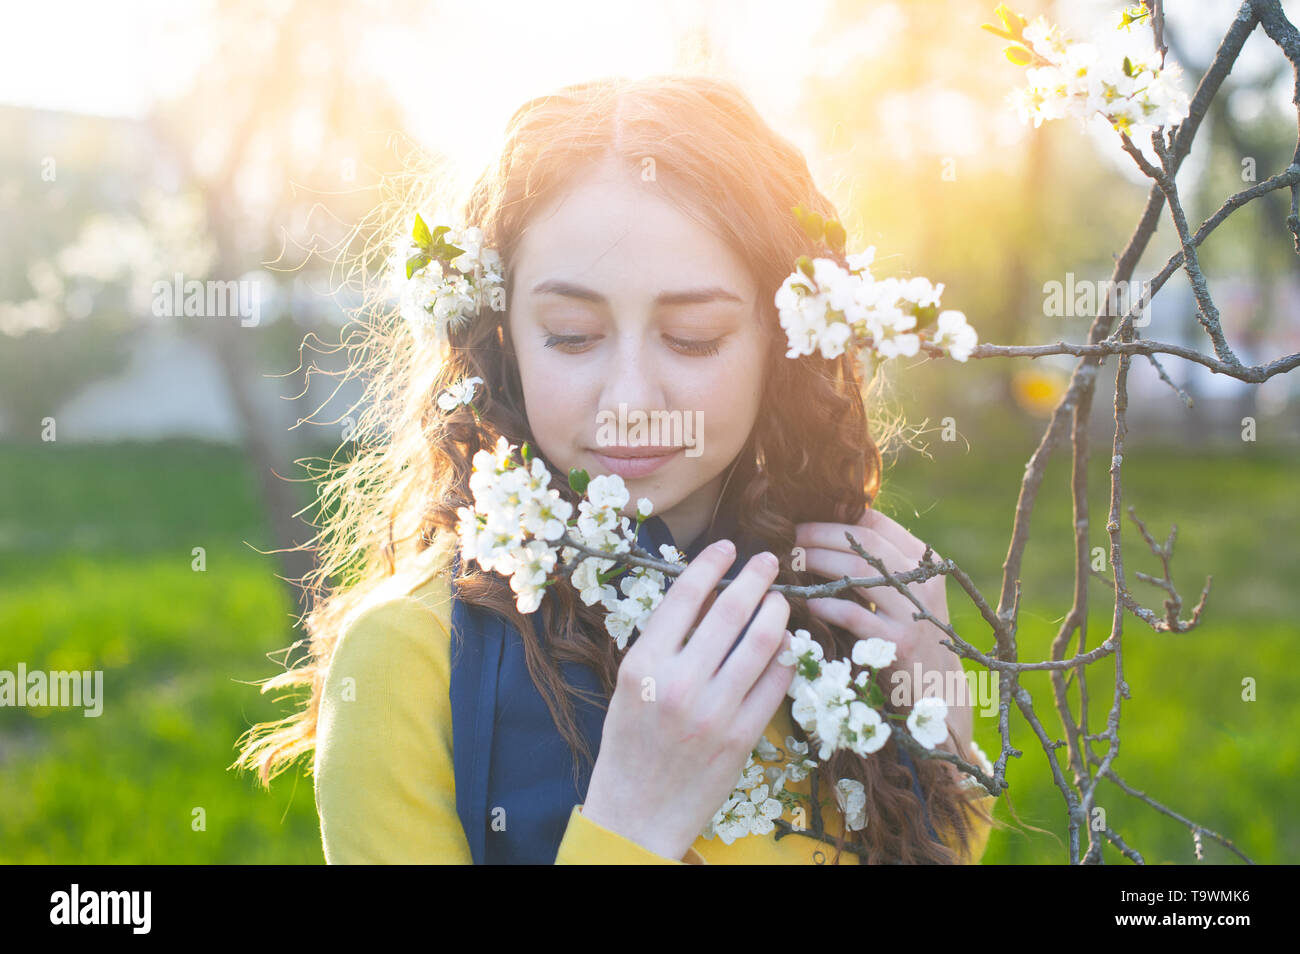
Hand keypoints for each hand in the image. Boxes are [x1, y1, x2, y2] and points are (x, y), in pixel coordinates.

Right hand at [580, 541, 794, 860]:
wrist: (637, 811)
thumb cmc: (629, 742)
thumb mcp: (630, 684)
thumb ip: (663, 642)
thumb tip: (705, 593)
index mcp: (643, 664)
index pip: (684, 596)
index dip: (711, 563)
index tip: (727, 546)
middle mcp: (679, 683)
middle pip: (730, 611)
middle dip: (755, 577)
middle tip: (767, 561)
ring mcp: (714, 711)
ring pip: (762, 643)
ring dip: (778, 612)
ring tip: (781, 600)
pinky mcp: (741, 738)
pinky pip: (775, 684)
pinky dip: (786, 657)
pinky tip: (788, 644)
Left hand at [794, 507, 972, 756]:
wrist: (937, 690)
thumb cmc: (907, 635)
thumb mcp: (903, 593)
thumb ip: (876, 566)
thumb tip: (822, 534)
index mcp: (923, 562)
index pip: (876, 523)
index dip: (836, 517)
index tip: (803, 519)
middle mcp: (922, 581)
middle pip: (864, 542)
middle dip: (820, 534)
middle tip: (790, 537)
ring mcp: (912, 611)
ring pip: (858, 570)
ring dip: (817, 561)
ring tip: (792, 561)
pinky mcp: (897, 642)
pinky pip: (853, 614)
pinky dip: (824, 604)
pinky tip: (806, 602)